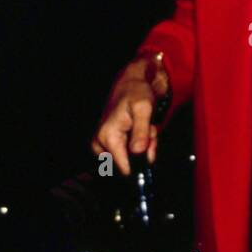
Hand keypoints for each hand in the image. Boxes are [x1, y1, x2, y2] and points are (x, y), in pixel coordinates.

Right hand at [91, 54, 169, 174]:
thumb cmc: (136, 92)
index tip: (151, 147)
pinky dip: (140, 143)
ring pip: (131, 158)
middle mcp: (101, 143)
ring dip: (144, 145)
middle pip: (130, 163)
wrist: (130, 83)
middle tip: (150, 130)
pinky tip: (142, 129)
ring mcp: (103, 145)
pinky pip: (128, 153)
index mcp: (108, 136)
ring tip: (146, 127)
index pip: (124, 167)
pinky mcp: (108, 144)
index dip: (142, 162)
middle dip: (145, 149)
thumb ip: (141, 131)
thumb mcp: (143, 108)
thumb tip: (138, 153)